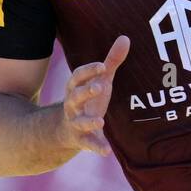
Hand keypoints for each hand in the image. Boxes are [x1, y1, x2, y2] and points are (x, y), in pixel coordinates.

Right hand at [61, 35, 129, 155]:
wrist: (65, 130)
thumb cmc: (88, 100)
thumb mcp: (99, 81)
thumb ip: (112, 61)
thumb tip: (126, 37)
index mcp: (75, 88)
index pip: (78, 76)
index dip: (89, 71)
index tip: (102, 66)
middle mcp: (72, 105)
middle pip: (74, 96)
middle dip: (85, 91)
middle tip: (99, 86)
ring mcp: (75, 123)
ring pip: (79, 121)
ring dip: (89, 121)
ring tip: (101, 121)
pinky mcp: (82, 140)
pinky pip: (88, 144)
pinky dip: (97, 147)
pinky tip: (106, 152)